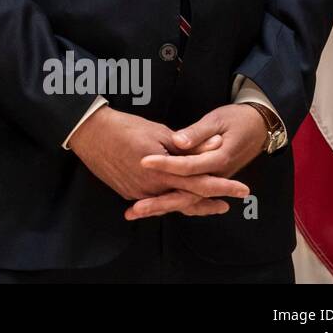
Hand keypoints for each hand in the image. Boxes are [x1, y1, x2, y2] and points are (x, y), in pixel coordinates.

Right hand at [68, 106, 249, 215]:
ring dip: (192, 204)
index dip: (223, 186)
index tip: (242, 189)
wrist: (89, 132)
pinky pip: (155, 200)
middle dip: (210, 202)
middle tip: (230, 204)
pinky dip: (171, 200)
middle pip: (188, 200)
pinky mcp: (128, 192)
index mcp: (162, 172)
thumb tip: (215, 146)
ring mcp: (138, 193)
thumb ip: (188, 144)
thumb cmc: (125, 127)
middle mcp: (151, 188)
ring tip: (211, 205)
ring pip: (172, 203)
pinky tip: (179, 199)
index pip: (200, 182)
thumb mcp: (160, 132)